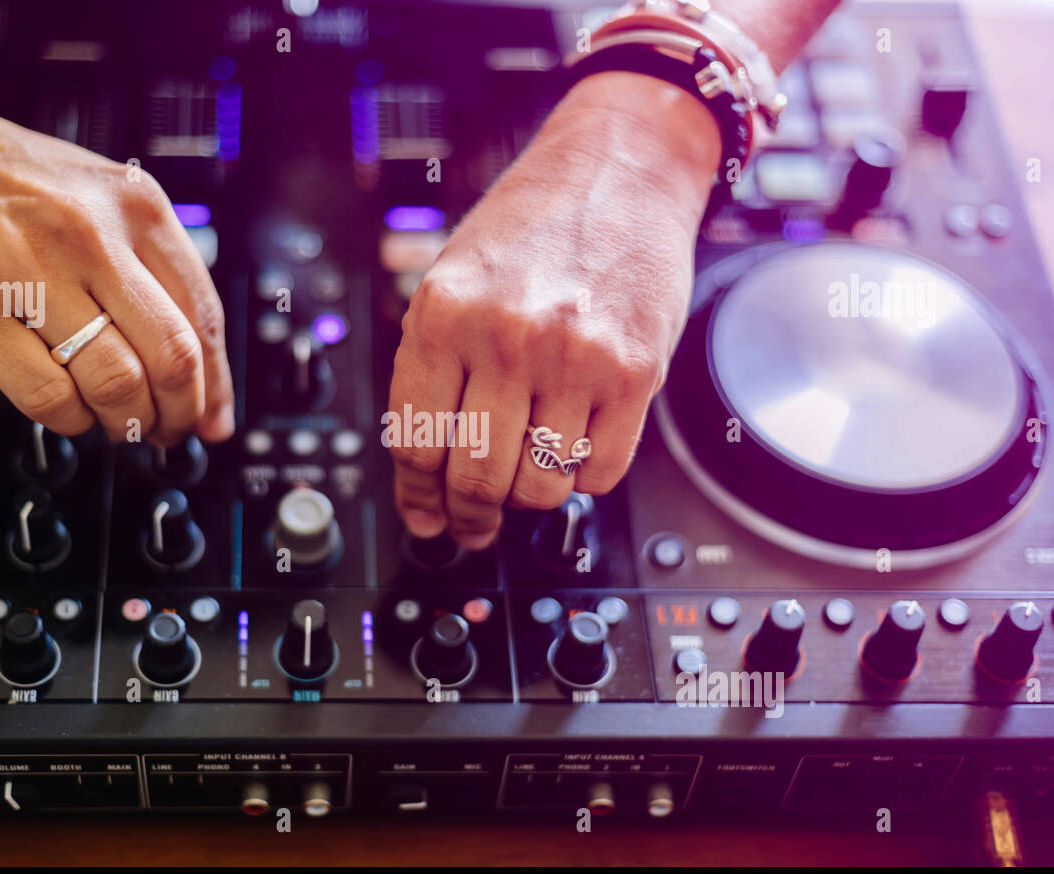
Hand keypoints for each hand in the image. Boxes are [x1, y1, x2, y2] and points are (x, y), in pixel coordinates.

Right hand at [0, 14, 233, 444]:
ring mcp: (33, 272)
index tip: (212, 418)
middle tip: (167, 432)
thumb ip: (146, 264)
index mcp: (135, 206)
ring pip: (117, 383)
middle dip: (178, 414)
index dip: (215, 384)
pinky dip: (70, 419)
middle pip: (172, 358)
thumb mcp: (93, 195)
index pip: (203, 315)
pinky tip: (68, 410)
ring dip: (126, 422)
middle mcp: (93, 235)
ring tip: (118, 424)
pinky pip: (49, 395)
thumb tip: (195, 357)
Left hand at [387, 72, 719, 548]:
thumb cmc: (534, 225)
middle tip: (472, 524)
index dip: (417, 497)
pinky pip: (601, 469)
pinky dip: (582, 477)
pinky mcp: (637, 373)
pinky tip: (572, 448)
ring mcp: (577, 359)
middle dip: (469, 516)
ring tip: (525, 480)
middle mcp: (508, 338)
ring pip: (540, 486)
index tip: (426, 518)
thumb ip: (436, 364)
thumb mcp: (454, 278)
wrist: (622, 169)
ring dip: (527, 499)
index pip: (416, 443)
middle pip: (475, 477)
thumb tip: (427, 466)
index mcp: (445, 315)